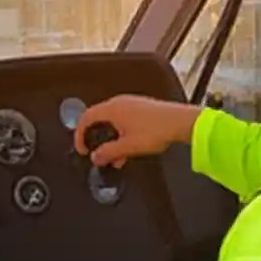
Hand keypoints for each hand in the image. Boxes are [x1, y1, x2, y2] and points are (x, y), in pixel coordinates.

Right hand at [74, 95, 202, 167]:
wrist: (181, 122)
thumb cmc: (156, 130)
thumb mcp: (128, 146)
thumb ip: (108, 152)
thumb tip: (96, 157)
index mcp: (112, 109)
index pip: (86, 118)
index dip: (79, 135)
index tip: (83, 149)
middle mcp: (120, 103)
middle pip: (99, 119)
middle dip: (96, 139)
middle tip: (97, 153)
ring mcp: (132, 104)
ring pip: (113, 122)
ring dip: (111, 140)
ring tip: (116, 158)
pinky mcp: (142, 108)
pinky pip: (125, 121)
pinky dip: (122, 135)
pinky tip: (129, 150)